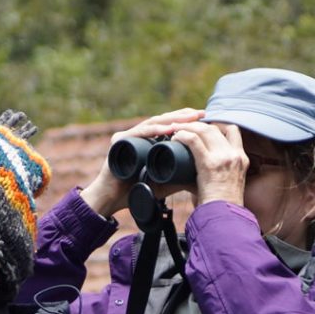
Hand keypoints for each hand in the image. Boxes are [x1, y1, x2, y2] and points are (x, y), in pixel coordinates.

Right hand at [80, 108, 203, 216]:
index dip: (185, 121)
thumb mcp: (162, 182)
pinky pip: (139, 133)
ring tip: (190, 118)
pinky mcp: (119, 141)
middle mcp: (137, 136)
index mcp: (146, 142)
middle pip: (162, 121)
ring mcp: (127, 137)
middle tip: (201, 113)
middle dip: (183, 116)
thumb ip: (178, 179)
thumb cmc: (134, 192)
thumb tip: (199, 179)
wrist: (110, 200)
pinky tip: (168, 128)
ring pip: (153, 123)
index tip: (204, 120)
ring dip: (172, 119)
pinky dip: (154, 130)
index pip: (168, 126)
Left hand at [164, 121, 251, 205]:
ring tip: (176, 129)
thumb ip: (219, 172)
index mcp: (241, 158)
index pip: (233, 130)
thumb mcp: (228, 183)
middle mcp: (235, 155)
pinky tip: (176, 137)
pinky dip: (183, 135)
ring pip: (205, 130)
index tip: (202, 127)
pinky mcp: (210, 163)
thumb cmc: (221, 206)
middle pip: (216, 127)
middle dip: (198, 124)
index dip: (217, 124)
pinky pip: (194, 140)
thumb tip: (197, 172)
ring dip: (188, 127)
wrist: (224, 216)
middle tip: (183, 126)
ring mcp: (224, 157)